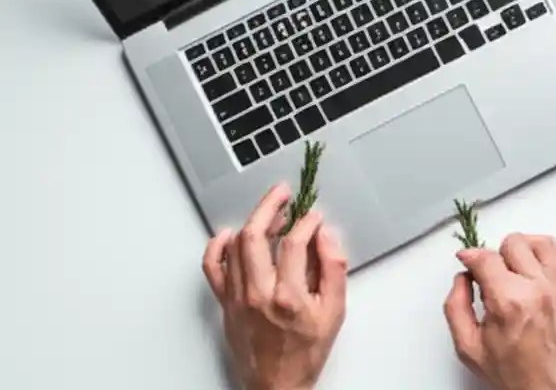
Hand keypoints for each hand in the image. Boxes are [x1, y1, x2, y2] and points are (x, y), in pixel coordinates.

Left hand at [202, 184, 347, 389]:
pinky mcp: (225, 303)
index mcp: (288, 296)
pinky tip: (229, 235)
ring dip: (252, 222)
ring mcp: (237, 297)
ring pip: (236, 246)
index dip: (306, 222)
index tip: (314, 216)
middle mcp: (257, 294)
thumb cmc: (305, 351)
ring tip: (269, 213)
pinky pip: (213, 266)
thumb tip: (325, 236)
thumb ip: (334, 269)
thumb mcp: (334, 312)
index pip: (294, 243)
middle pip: (255, 235)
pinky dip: (217, 246)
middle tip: (282, 193)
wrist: (276, 383)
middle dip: (270, 206)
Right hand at [444, 234, 555, 389]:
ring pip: (542, 242)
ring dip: (523, 247)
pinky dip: (555, 249)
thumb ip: (456, 307)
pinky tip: (541, 258)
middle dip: (495, 255)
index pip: (486, 258)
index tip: (466, 261)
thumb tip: (462, 279)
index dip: (470, 256)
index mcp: (509, 302)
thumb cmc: (513, 374)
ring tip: (513, 263)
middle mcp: (537, 289)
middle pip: (514, 244)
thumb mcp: (468, 346)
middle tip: (490, 274)